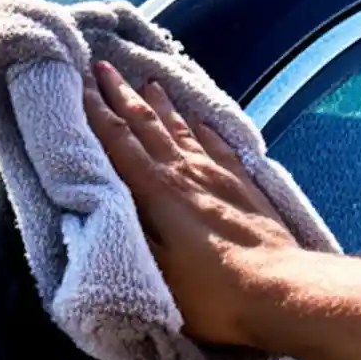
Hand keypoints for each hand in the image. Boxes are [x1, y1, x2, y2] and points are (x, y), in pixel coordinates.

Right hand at [82, 60, 299, 346]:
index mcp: (156, 190)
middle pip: (147, 124)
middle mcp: (184, 172)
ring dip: (161, 104)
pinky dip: (203, 127)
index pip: (118, 141)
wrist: (280, 290)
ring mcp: (217, 175)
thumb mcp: (153, 270)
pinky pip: (217, 144)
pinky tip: (199, 120)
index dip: (96, 111)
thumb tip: (96, 199)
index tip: (80, 83)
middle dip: (122, 94)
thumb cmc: (211, 292)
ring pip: (181, 128)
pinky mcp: (244, 185)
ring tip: (149, 82)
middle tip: (104, 67)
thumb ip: (124, 231)